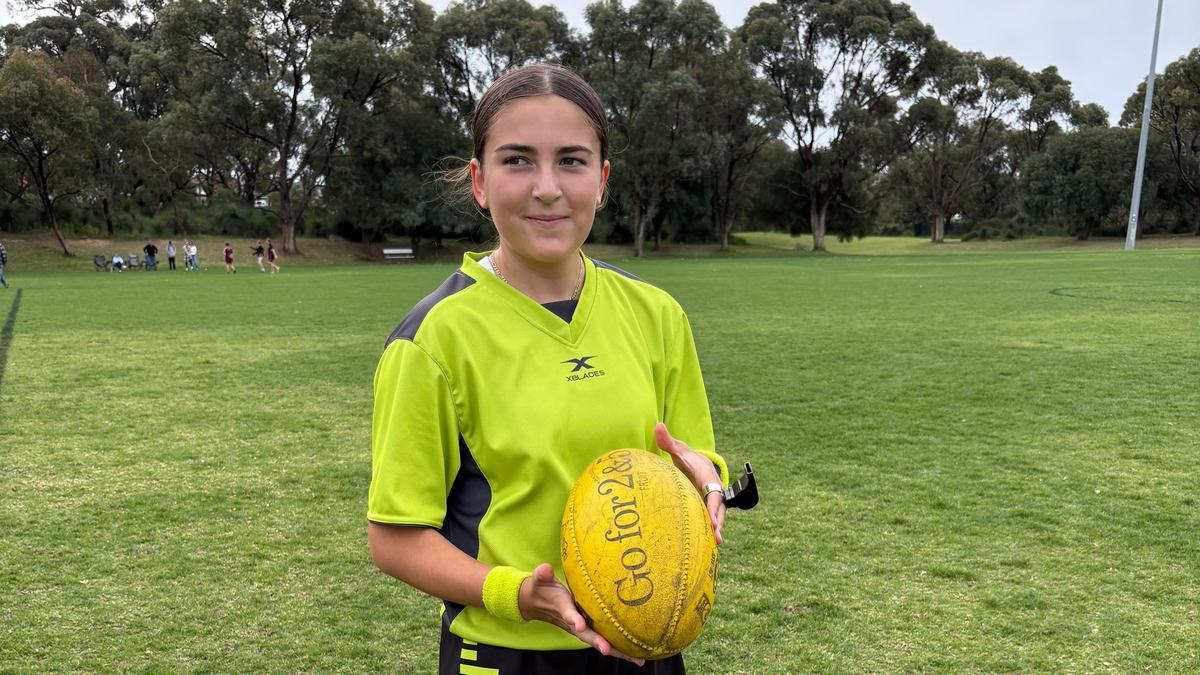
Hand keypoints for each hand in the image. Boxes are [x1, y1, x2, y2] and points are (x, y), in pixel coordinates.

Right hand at [518, 563, 644, 665]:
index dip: (574, 620)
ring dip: (617, 651)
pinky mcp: (589, 628)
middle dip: (598, 643)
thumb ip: (542, 574)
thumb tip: (544, 569)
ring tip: (637, 659)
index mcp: (562, 608)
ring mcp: (582, 627)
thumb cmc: (541, 587)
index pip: (568, 615)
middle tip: (608, 650)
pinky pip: (605, 639)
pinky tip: (637, 653)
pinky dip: (619, 648)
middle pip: (587, 635)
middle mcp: (573, 622)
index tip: (579, 624)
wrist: (536, 602)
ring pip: (600, 642)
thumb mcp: (540, 578)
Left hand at [654, 423, 725, 544]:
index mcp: (708, 479)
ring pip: (715, 518)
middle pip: (718, 510)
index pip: (714, 495)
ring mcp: (711, 504)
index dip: (714, 508)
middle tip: (717, 539)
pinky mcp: (706, 510)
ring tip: (713, 547)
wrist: (699, 465)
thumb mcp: (679, 450)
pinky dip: (706, 533)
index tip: (714, 520)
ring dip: (714, 532)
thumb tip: (657, 426)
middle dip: (718, 524)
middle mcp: (713, 493)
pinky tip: (701, 548)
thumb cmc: (688, 459)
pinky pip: (707, 522)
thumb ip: (667, 441)